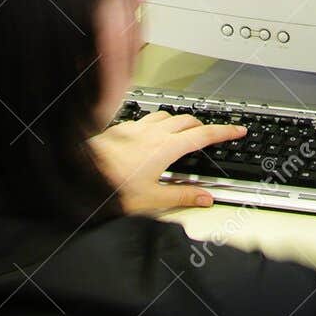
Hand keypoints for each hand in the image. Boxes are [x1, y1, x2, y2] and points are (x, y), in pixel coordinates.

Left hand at [90, 111, 246, 212]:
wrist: (78, 173)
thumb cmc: (110, 187)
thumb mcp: (150, 200)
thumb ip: (180, 197)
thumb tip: (204, 198)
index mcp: (166, 148)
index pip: (204, 135)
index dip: (224, 132)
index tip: (237, 130)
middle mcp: (152, 133)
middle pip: (187, 120)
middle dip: (202, 126)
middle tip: (210, 136)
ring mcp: (135, 128)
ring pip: (166, 116)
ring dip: (179, 121)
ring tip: (183, 132)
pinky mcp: (120, 129)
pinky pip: (146, 119)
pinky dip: (156, 123)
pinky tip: (150, 134)